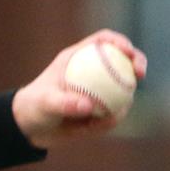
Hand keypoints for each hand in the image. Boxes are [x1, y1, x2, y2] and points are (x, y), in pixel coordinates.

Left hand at [11, 30, 147, 148]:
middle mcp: (92, 71)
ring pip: (123, 91)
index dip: (120, 41)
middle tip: (139, 75)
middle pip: (122, 60)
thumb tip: (89, 106)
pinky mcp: (102, 109)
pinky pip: (114, 114)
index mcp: (78, 58)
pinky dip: (108, 122)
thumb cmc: (33, 108)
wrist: (30, 129)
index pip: (104, 41)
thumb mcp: (44, 104)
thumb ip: (64, 103)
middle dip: (137, 62)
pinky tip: (92, 129)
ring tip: (103, 120)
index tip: (128, 52)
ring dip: (122, 103)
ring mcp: (99, 90)